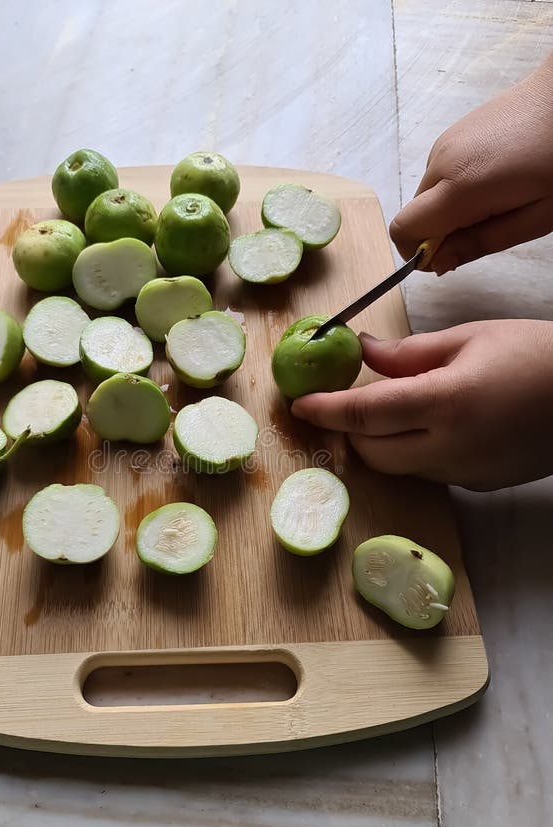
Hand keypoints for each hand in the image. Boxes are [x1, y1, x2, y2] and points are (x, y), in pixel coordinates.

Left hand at [291, 321, 552, 490]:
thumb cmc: (535, 354)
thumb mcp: (469, 338)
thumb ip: (408, 354)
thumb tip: (362, 353)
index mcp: (445, 403)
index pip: (364, 413)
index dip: (325, 410)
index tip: (299, 405)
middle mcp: (449, 447)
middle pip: (371, 451)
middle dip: (350, 430)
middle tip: (349, 401)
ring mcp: (464, 472)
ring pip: (397, 467)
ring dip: (381, 442)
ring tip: (395, 408)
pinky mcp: (477, 484)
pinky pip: (427, 473)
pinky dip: (413, 452)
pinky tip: (433, 426)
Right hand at [390, 55, 552, 274]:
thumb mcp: (535, 216)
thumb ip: (481, 242)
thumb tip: (437, 263)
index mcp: (460, 187)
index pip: (403, 230)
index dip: (418, 252)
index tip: (450, 254)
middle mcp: (441, 162)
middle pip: (414, 215)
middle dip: (439, 231)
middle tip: (488, 223)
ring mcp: (444, 143)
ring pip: (426, 196)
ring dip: (449, 208)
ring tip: (496, 195)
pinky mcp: (451, 133)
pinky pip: (437, 175)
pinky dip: (454, 187)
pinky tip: (491, 176)